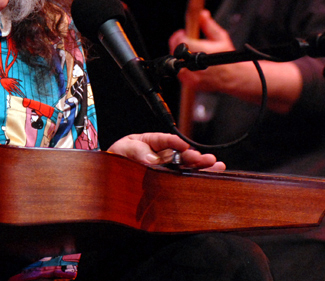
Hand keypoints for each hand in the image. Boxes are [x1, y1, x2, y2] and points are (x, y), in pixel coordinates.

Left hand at [108, 132, 224, 170]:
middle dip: (194, 157)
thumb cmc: (116, 159)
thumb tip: (151, 159)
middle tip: (206, 159)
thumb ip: (135, 151)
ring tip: (216, 166)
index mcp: (151, 143)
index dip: (174, 142)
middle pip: (180, 155)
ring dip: (200, 168)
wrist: (108, 178)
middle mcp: (162, 156)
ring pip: (185, 167)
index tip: (184, 146)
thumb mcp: (123, 149)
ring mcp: (165, 169)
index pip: (164, 140)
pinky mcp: (166, 183)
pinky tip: (209, 177)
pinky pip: (181, 180)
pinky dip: (195, 179)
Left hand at [168, 10, 302, 112]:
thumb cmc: (228, 57)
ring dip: (180, 56)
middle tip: (185, 41)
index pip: (181, 41)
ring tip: (189, 52)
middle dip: (178, 45)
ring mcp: (192, 77)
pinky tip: (191, 63)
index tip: (183, 33)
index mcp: (201, 51)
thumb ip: (208, 25)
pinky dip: (182, 67)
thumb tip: (202, 14)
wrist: (235, 77)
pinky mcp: (191, 84)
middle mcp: (194, 65)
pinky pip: (180, 74)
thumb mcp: (220, 37)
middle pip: (175, 52)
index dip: (180, 35)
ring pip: (176, 63)